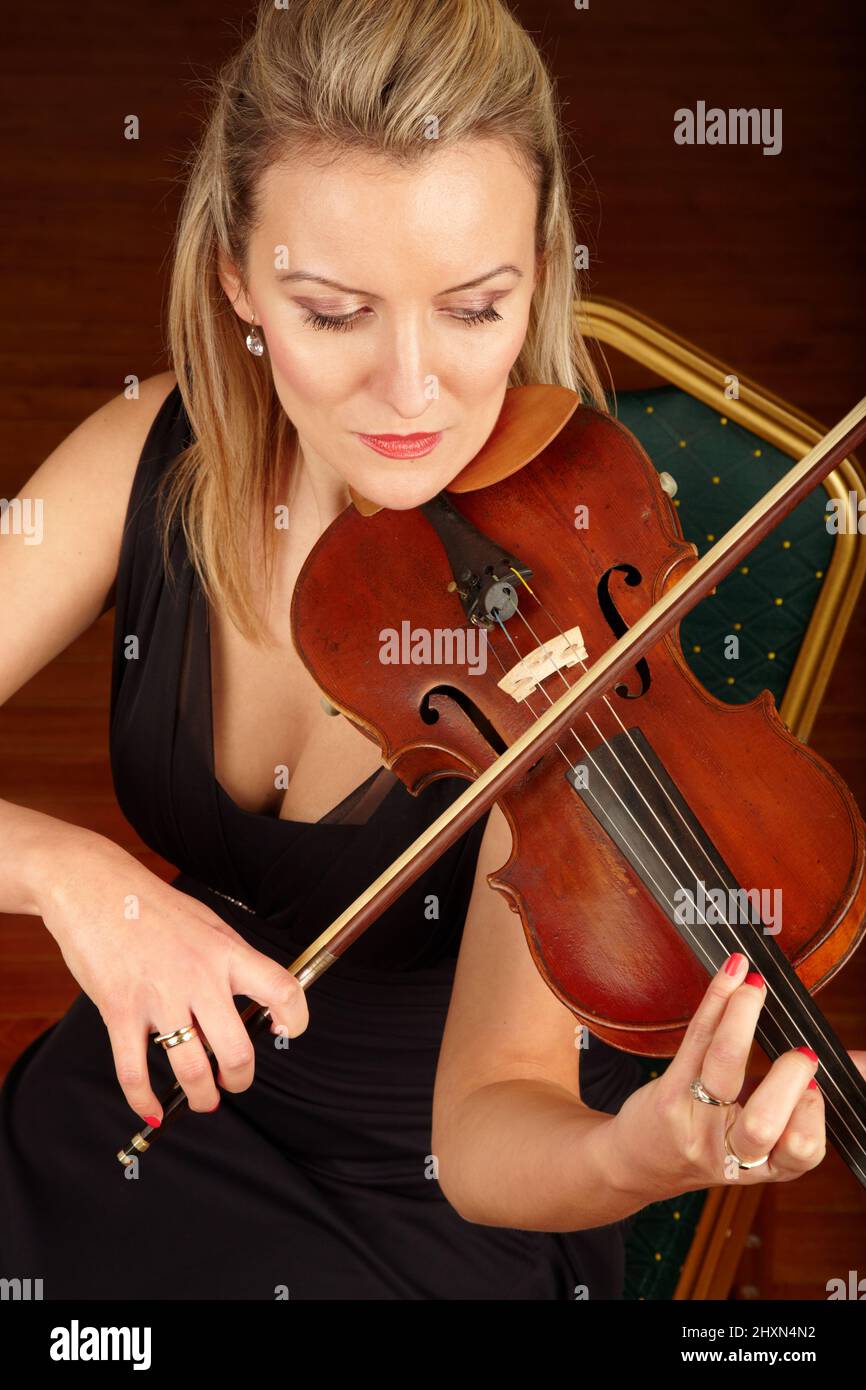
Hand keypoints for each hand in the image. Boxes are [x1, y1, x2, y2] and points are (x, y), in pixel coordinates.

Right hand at [36, 827, 308, 1122]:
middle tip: (235, 1082)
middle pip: (236, 1049)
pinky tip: (153, 1108)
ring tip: (203, 1099)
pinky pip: (134, 1071)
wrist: (94, 888)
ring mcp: (159, 996)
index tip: (291, 1030)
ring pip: (191, 1068)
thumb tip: (247, 1003)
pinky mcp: (120, 1010)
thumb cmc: (153, 907)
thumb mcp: (207, 924)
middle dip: (240, 1078)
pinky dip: (144, 1100)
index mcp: (225, 951)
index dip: (296, 1017)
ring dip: (201, 1096)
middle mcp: (198, 976)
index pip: (281, 989)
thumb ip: (228, 962)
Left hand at [608, 949, 865, 1199]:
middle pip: (762, 1124)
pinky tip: (734, 972)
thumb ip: (806, 1102)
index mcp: (765, 1164)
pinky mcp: (666, 1093)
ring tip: (758, 988)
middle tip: (803, 1053)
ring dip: (742, 1021)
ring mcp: (694, 1121)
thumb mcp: (762, 1139)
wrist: (640, 1162)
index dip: (813, 1117)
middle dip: (786, 1081)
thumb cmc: (714, 1138)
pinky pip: (695, 1039)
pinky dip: (718, 999)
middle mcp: (729, 1150)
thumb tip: (861, 1062)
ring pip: (722, 1070)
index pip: (801, 1152)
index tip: (818, 1083)